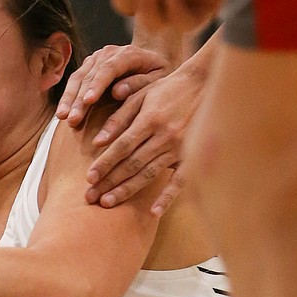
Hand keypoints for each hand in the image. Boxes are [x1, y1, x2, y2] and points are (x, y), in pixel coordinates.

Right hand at [56, 44, 169, 126]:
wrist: (153, 59)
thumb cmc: (159, 73)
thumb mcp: (158, 79)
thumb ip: (139, 84)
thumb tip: (116, 93)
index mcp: (128, 54)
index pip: (108, 69)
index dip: (97, 85)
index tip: (88, 102)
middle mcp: (108, 53)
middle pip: (89, 75)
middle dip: (78, 98)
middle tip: (72, 119)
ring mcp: (95, 59)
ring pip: (78, 78)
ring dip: (68, 99)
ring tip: (62, 117)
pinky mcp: (88, 67)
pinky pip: (74, 82)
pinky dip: (67, 97)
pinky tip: (62, 113)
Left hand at [82, 60, 205, 213]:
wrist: (207, 84)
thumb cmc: (169, 89)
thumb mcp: (141, 95)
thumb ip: (119, 118)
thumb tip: (97, 141)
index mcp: (150, 120)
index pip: (121, 147)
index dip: (104, 163)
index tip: (89, 178)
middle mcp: (165, 136)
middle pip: (132, 164)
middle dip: (109, 181)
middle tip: (90, 197)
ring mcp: (180, 147)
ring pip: (149, 174)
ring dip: (127, 190)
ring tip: (107, 202)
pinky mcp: (193, 155)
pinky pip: (180, 180)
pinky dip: (167, 197)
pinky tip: (154, 212)